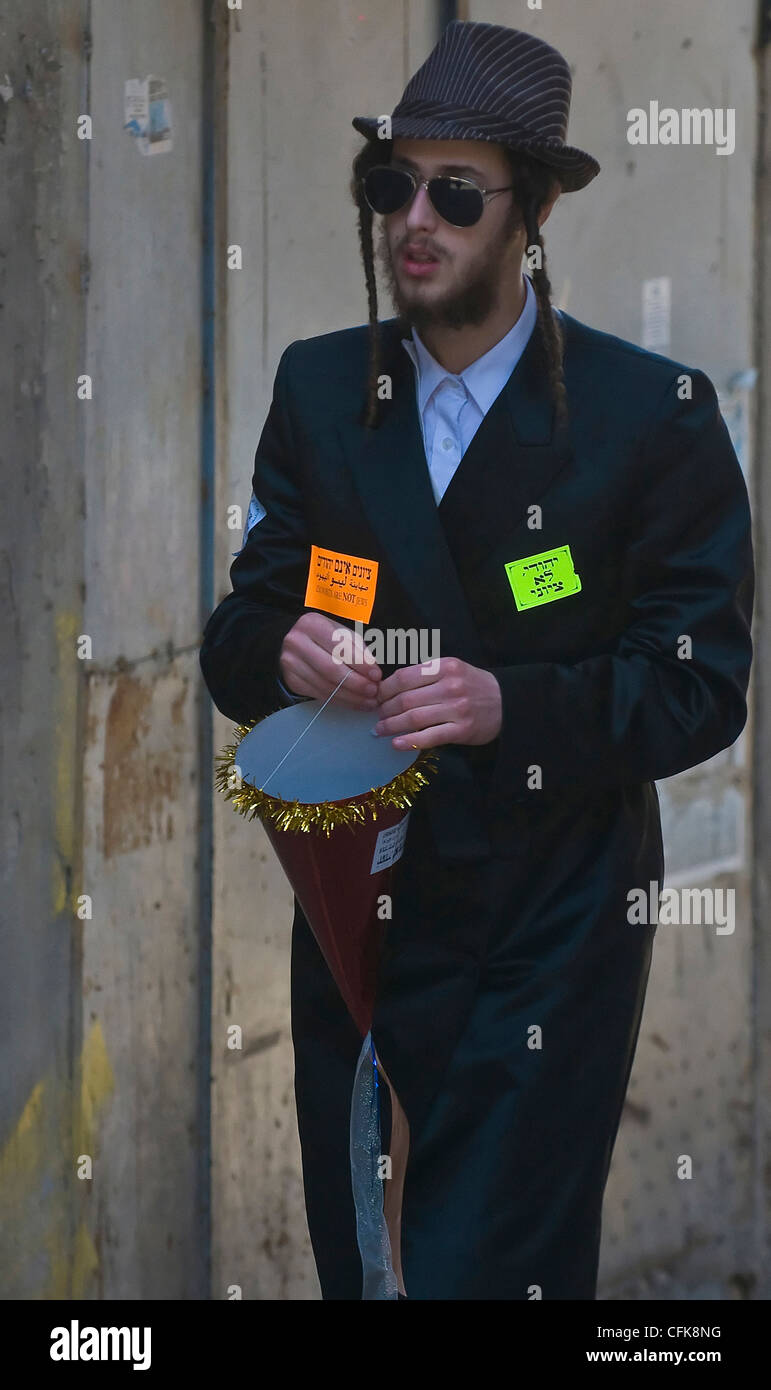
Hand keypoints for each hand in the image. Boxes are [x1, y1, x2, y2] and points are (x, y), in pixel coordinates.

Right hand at [279, 612, 381, 710]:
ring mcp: (291, 663)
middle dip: (356, 683)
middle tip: (373, 691)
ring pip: (326, 686)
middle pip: (331, 669)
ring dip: (351, 696)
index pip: (339, 647)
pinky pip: (319, 695)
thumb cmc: (325, 637)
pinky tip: (354, 702)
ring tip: (368, 700)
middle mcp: (297, 643)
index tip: (376, 674)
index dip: (360, 663)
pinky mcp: (292, 680)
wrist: (298, 644)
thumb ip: (358, 649)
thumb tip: (373, 671)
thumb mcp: (342, 634)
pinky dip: (340, 701)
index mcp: (312, 625)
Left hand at [373, 656, 501, 749]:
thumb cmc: (473, 685)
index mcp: (444, 666)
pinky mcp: (462, 730)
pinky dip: (409, 741)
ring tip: (379, 730)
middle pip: (405, 699)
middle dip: (385, 709)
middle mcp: (450, 686)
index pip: (404, 677)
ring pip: (414, 718)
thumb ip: (425, 674)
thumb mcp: (452, 669)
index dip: (384, 689)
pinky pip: (430, 737)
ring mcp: (456, 709)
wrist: (508, 702)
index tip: (376, 697)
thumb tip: (390, 686)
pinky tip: (396, 743)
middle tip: (376, 716)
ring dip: (391, 726)